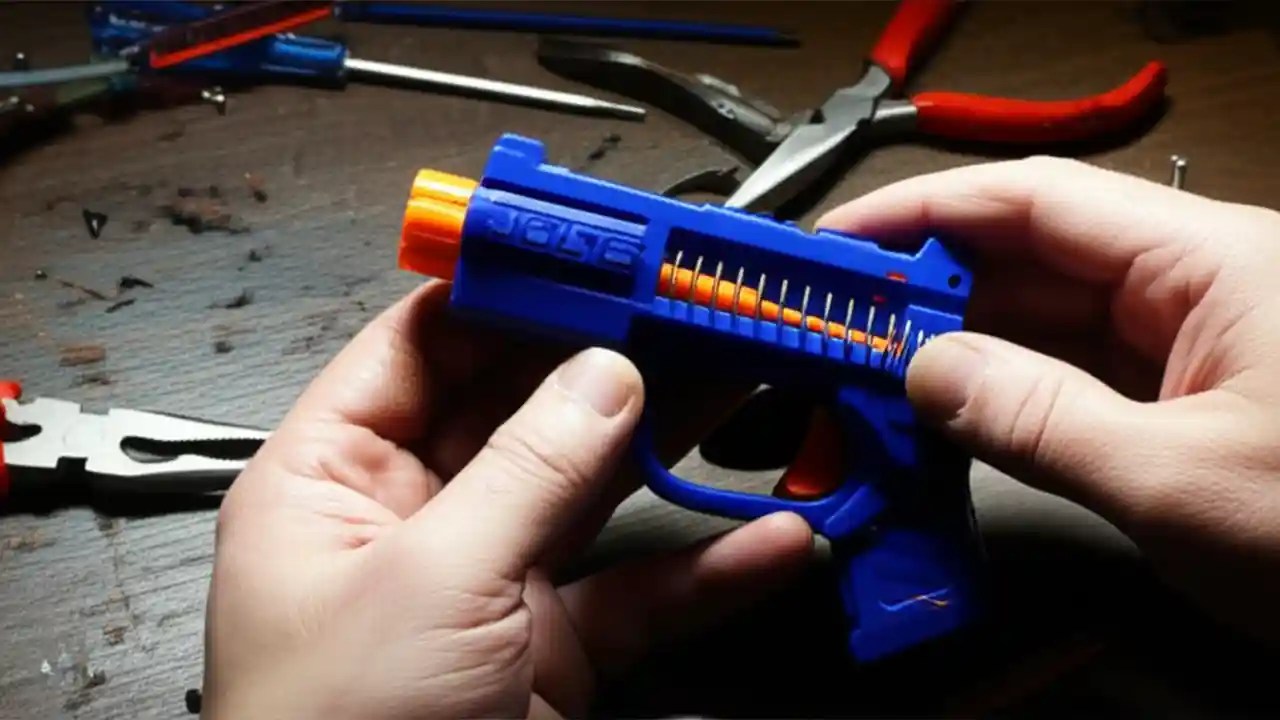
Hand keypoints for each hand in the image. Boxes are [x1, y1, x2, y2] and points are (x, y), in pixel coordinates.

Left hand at [201, 281, 812, 718]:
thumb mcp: (430, 584)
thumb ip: (527, 471)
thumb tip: (603, 373)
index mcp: (331, 477)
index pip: (424, 342)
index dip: (511, 288)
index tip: (601, 251)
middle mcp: (409, 517)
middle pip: (521, 405)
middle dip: (615, 357)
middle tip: (700, 307)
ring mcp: (485, 583)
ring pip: (590, 489)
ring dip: (675, 442)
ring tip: (755, 380)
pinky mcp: (547, 651)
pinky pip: (634, 593)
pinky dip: (705, 572)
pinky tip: (772, 543)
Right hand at [818, 156, 1279, 646]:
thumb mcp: (1179, 481)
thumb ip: (1037, 421)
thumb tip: (929, 373)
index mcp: (1214, 263)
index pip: (1036, 203)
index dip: (925, 213)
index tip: (841, 242)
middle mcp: (1196, 289)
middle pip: (1029, 260)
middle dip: (927, 290)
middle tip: (835, 322)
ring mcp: (1187, 348)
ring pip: (1042, 323)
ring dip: (955, 348)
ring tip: (867, 371)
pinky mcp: (1181, 403)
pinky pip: (1068, 378)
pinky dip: (1000, 394)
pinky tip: (939, 412)